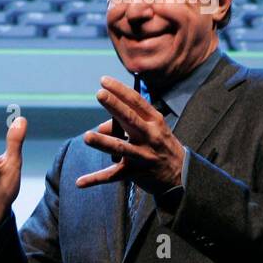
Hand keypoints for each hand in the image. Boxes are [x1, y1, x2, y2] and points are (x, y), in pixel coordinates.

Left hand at [76, 76, 185, 195]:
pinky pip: (112, 176)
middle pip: (130, 119)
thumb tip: (100, 127)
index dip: (120, 90)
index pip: (136, 102)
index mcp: (155, 121)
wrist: (183, 175)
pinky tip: (79, 182)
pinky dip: (95, 179)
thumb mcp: (152, 130)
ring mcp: (142, 155)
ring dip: (103, 142)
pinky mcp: (135, 172)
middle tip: (99, 94)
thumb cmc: (161, 145)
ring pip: (120, 147)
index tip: (104, 81)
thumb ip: (126, 123)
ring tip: (87, 136)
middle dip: (114, 106)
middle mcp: (150, 136)